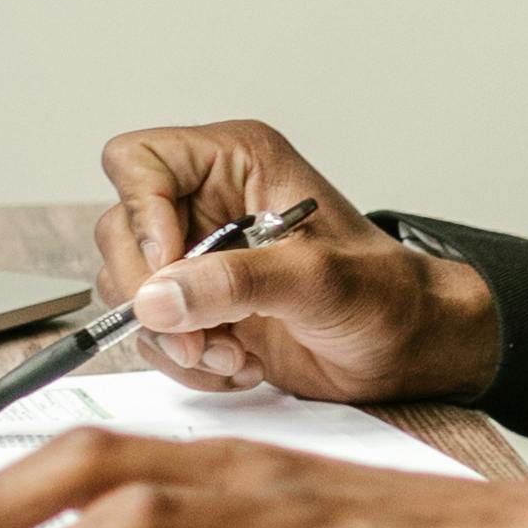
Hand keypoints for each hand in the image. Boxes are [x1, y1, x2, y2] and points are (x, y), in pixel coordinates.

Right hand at [90, 120, 502, 406]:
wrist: (406, 349)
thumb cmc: (385, 295)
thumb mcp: (316, 281)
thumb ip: (234, 283)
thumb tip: (156, 300)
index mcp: (235, 162)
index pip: (138, 162)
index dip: (140, 216)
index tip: (169, 271)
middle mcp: (207, 202)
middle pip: (121, 233)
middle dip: (153, 296)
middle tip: (196, 337)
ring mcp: (198, 257)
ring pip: (132, 291)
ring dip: (175, 338)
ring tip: (234, 354)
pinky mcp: (198, 305)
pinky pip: (154, 333)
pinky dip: (189, 362)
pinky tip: (240, 365)